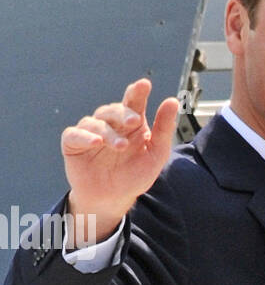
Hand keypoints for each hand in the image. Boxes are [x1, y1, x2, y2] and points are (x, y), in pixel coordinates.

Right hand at [63, 78, 179, 242]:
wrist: (113, 199)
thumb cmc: (134, 175)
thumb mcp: (156, 154)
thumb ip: (164, 128)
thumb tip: (172, 101)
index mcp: (130, 122)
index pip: (133, 101)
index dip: (137, 92)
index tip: (144, 85)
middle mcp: (110, 123)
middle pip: (114, 110)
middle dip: (123, 113)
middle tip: (134, 121)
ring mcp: (90, 131)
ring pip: (96, 122)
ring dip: (109, 132)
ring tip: (121, 146)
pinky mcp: (73, 143)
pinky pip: (74, 134)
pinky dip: (84, 137)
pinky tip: (96, 143)